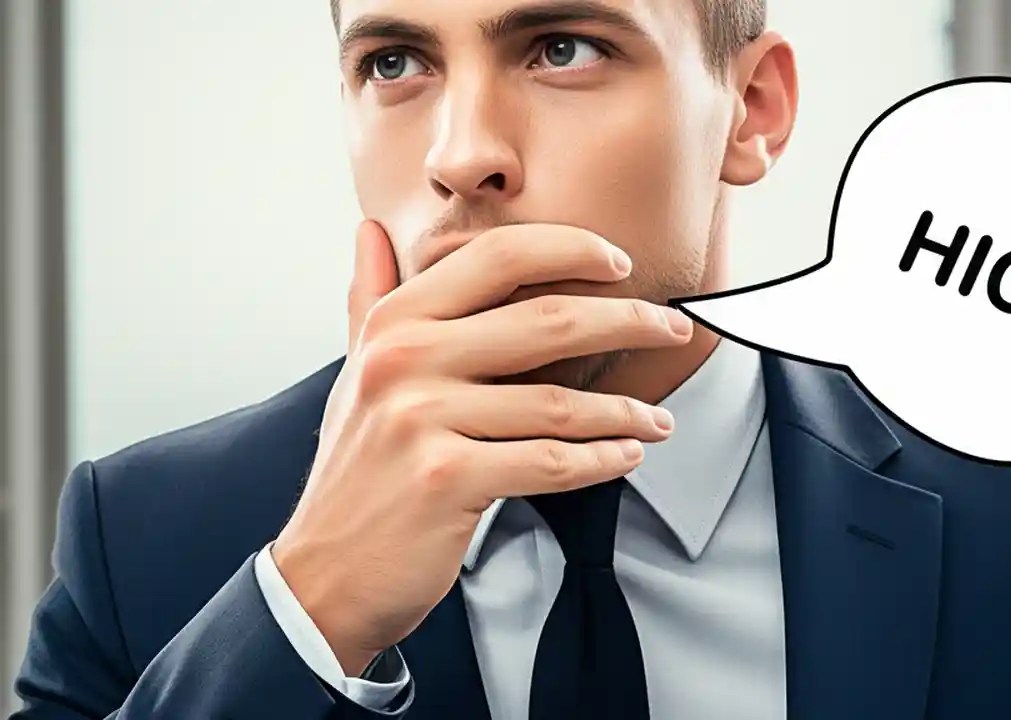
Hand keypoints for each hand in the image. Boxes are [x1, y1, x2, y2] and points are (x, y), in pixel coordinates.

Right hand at [271, 220, 692, 674]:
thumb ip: (369, 297)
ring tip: (659, 419)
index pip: (499, 257)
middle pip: (547, 320)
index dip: (572, 248)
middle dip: (628, 321)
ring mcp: (423, 420)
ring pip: (560, 403)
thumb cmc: (357, 468)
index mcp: (394, 322)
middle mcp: (405, 360)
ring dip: (627, 411)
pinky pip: (551, 463)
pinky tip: (627, 457)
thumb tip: (371, 229)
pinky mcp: (448, 480)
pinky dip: (601, 461)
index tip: (621, 263)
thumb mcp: (354, 371)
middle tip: (673, 328)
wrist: (323, 572)